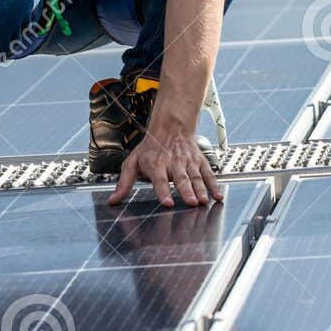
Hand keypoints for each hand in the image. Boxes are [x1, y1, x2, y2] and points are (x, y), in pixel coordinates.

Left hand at [108, 126, 222, 207]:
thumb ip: (124, 183)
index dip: (164, 192)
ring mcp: (188, 162)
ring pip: (196, 177)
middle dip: (187, 192)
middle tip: (192, 203)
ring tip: (204, 201)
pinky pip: (208, 174)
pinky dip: (214, 185)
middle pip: (181, 179)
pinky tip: (217, 196)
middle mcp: (173, 163)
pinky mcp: (199, 162)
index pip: (160, 180)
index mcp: (156, 164)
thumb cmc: (149, 148)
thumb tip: (113, 201)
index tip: (168, 203)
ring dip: (201, 190)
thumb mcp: (132, 162)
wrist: (171, 127)